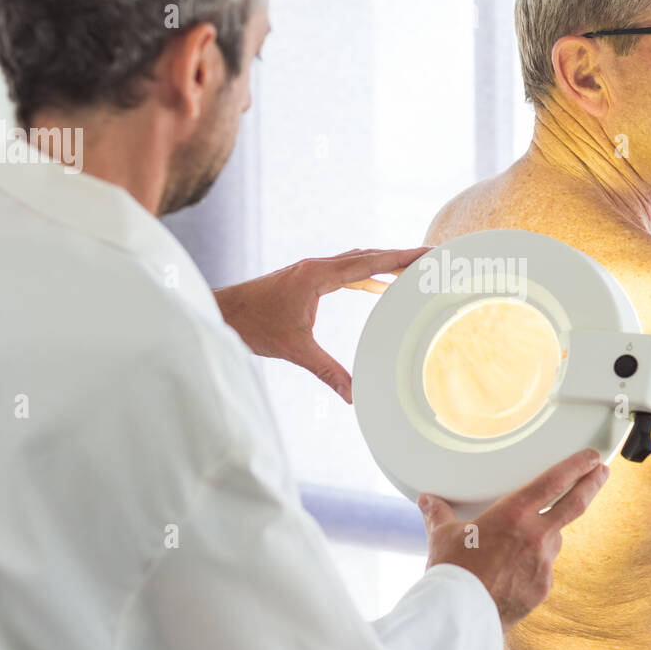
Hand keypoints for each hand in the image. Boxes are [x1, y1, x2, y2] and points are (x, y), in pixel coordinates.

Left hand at [214, 247, 429, 402]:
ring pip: (356, 261)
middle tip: (430, 258)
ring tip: (412, 270)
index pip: (369, 262)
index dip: (400, 258)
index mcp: (318, 275)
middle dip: (400, 257)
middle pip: (367, 255)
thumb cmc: (252, 325)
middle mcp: (316, 266)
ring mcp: (309, 269)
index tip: (427, 253)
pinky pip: (344, 272)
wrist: (219, 312)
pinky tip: (377, 286)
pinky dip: (365, 275)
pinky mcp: (304, 278)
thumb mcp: (295, 350)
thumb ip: (328, 371)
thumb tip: (353, 396)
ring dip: (383, 263)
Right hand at [417, 450, 610, 633]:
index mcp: (514, 514)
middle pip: (575, 505)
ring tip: (522, 543)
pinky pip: (543, 569)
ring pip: (554, 541)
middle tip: (602, 472)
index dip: (577, 466)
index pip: (555, 481)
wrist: (460, 615)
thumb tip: (427, 501)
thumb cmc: (452, 572)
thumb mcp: (442, 536)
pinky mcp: (543, 587)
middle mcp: (536, 536)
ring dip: (546, 536)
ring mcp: (543, 563)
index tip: (591, 457)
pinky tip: (513, 572)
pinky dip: (533, 565)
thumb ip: (439, 514)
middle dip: (592, 484)